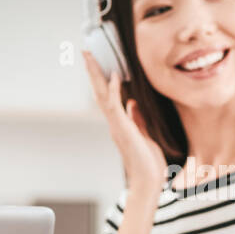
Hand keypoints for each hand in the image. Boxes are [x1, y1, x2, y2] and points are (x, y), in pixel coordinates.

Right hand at [83, 51, 167, 191]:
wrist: (148, 182)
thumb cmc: (148, 162)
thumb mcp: (145, 135)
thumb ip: (138, 118)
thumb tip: (133, 103)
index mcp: (119, 123)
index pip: (107, 95)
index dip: (102, 78)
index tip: (99, 62)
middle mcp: (114, 123)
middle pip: (99, 91)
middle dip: (93, 71)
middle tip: (86, 52)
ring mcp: (116, 126)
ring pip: (101, 95)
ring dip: (96, 75)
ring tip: (90, 57)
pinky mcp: (122, 130)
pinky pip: (114, 106)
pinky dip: (113, 91)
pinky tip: (113, 76)